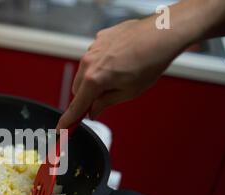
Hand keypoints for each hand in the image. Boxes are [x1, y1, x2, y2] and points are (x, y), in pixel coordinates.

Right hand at [57, 17, 184, 128]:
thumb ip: (105, 103)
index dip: (68, 120)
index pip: (76, 106)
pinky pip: (93, 56)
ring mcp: (93, 48)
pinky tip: (120, 61)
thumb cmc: (150, 61)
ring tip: (119, 76)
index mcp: (94, 79)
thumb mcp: (128, 92)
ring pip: (84, 72)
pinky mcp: (99, 38)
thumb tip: (93, 111)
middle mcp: (89, 62)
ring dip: (94, 79)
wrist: (162, 34)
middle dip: (87, 97)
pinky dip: (101, 63)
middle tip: (103, 100)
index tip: (62, 129)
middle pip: (78, 89)